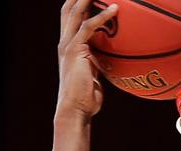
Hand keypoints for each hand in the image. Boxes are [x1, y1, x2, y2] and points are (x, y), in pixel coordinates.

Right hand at [57, 0, 116, 119]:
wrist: (76, 110)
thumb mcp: (94, 74)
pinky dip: (102, 16)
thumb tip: (116, 57)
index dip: (79, 3)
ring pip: (75, 11)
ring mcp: (68, 45)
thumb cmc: (87, 98)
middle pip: (69, 8)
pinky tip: (115, 9)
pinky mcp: (75, 50)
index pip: (71, 17)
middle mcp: (65, 41)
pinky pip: (88, 26)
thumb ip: (99, 61)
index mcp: (68, 45)